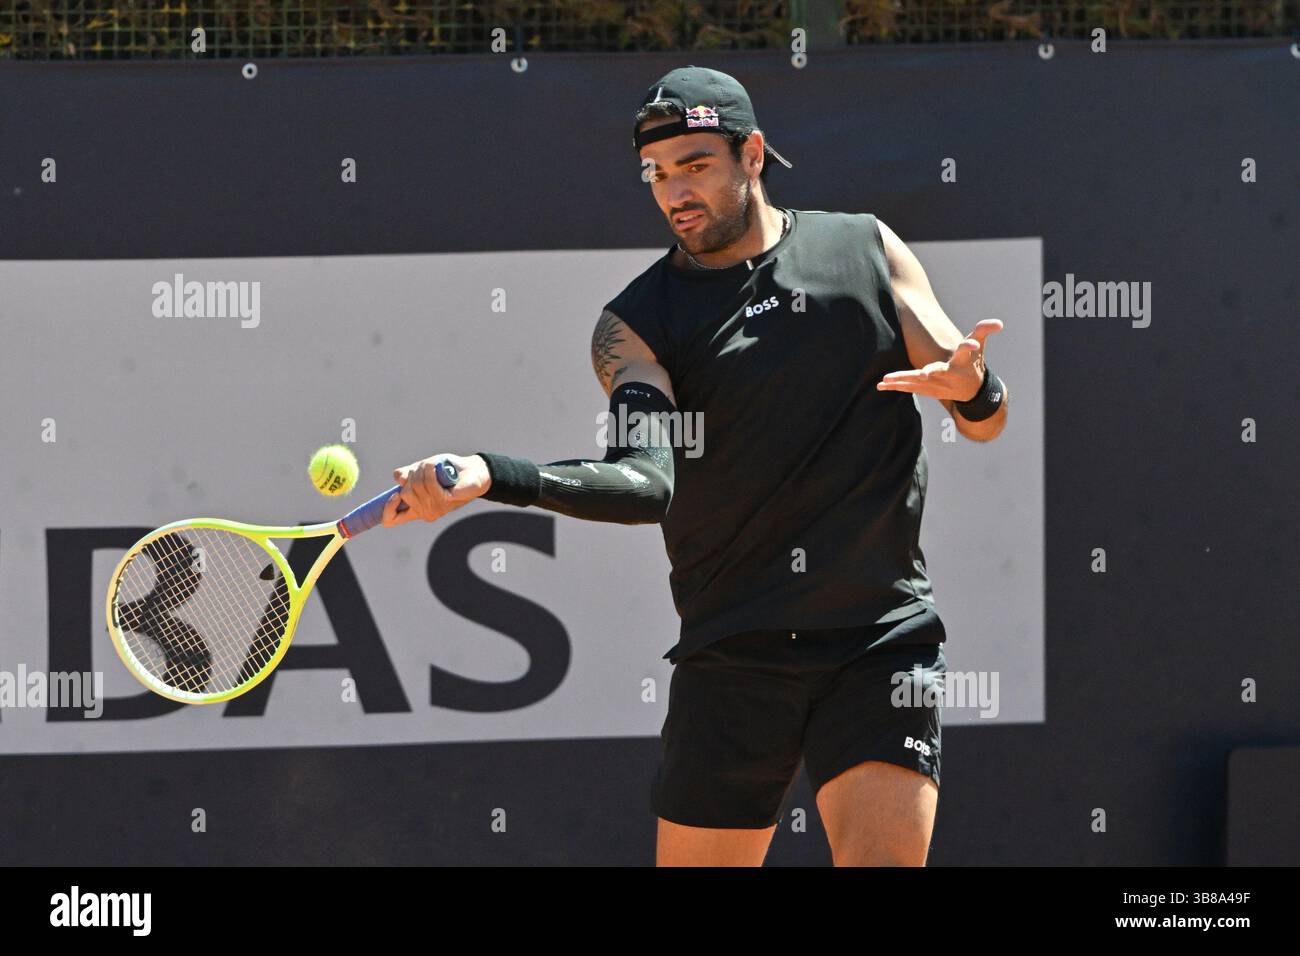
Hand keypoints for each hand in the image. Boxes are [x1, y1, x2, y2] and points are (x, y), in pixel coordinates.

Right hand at [381, 453, 492, 527]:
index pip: (390, 519)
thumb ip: (406, 475)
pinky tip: (435, 465)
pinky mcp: (447, 501)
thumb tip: (398, 479)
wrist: (471, 470)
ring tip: (432, 466)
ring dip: (421, 469)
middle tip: (423, 468)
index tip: (395, 494)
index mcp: (415, 508)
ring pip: (416, 486)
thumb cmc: (446, 471)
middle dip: (411, 475)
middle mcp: (424, 512)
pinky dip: (430, 469)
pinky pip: (430, 482)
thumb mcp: (420, 470)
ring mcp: (435, 509)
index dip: (386, 508)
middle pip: (404, 493)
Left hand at [876, 319, 1003, 401]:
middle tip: (922, 374)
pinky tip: (880, 385)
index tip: (972, 344)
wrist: (971, 392)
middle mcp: (949, 375)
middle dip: (928, 373)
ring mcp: (937, 385)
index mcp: (962, 362)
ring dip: (902, 381)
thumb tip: (998, 323)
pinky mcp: (926, 391)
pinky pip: (909, 389)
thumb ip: (983, 331)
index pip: (968, 352)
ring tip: (886, 379)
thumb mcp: (980, 346)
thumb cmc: (972, 365)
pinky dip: (895, 387)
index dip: (970, 346)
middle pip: (937, 372)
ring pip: (918, 383)